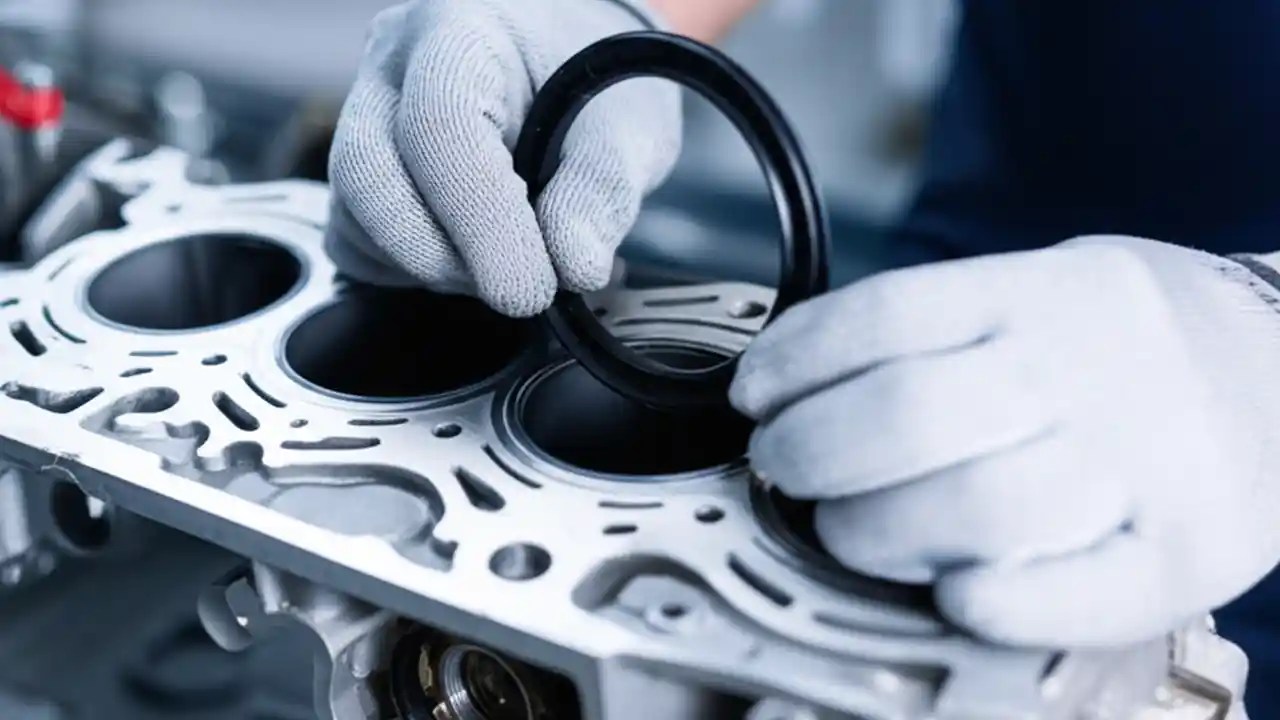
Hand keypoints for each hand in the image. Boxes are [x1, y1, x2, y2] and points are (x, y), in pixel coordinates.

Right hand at [326, 0, 680, 316]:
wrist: (577, 71)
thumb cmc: (596, 85)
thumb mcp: (627, 124)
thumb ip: (603, 188)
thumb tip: (574, 265)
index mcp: (460, 33)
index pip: (440, 127)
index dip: (482, 221)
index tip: (531, 288)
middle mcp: (393, 67)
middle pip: (368, 173)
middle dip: (443, 256)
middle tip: (522, 288)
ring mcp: (363, 120)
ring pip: (355, 217)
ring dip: (431, 268)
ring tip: (510, 266)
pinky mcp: (360, 176)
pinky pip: (355, 242)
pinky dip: (411, 273)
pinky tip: (473, 261)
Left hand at [731, 235, 1279, 646]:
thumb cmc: (1143, 341)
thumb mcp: (1055, 284)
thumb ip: (950, 325)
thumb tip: (810, 372)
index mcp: (1046, 296)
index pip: (885, 317)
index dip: (796, 362)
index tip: (755, 394)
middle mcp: (1087, 371)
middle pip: (906, 416)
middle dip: (809, 452)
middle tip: (782, 468)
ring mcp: (1138, 462)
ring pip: (969, 507)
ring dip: (872, 531)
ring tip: (843, 529)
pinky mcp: (1180, 552)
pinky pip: (1070, 592)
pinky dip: (991, 601)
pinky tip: (952, 592)